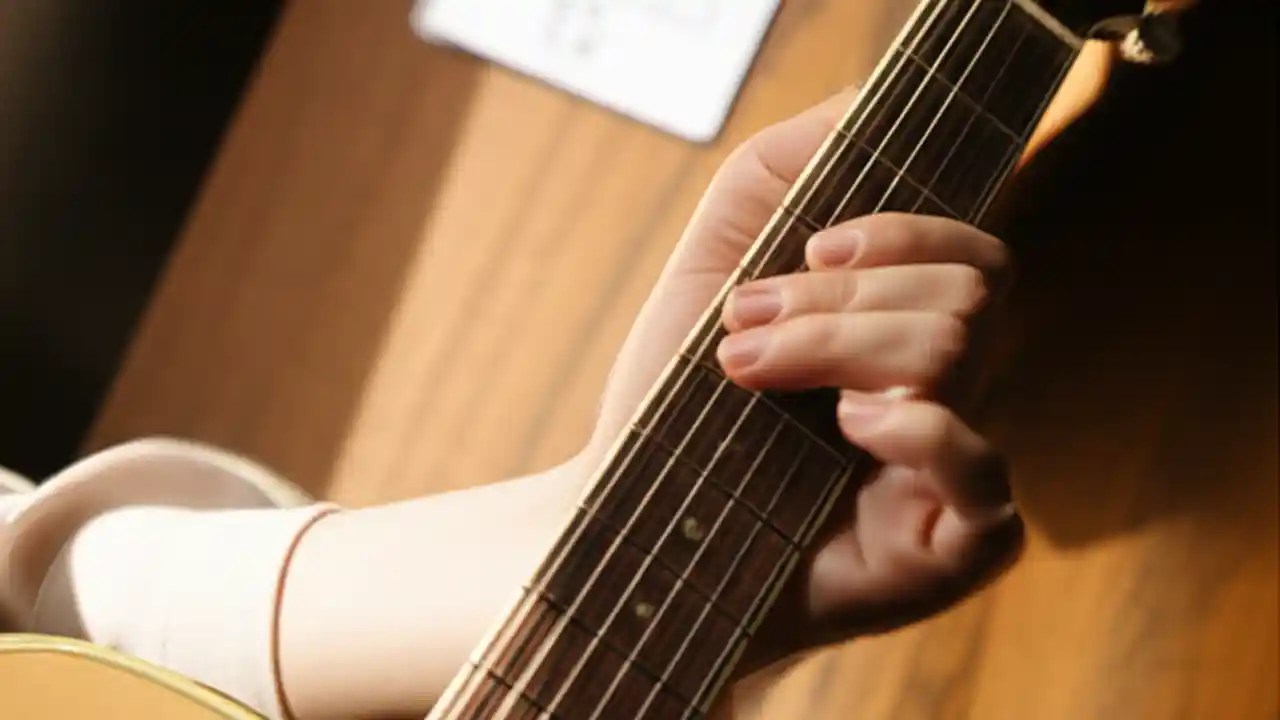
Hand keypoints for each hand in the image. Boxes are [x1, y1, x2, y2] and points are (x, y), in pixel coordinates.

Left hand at [584, 89, 1023, 682]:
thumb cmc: (675, 401)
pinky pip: (991, 478)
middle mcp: (947, 397)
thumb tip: (862, 104)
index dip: (904, 234)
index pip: (974, 255)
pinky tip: (850, 428)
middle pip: (962, 297)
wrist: (629, 512)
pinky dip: (919, 433)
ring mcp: (954, 472)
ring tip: (752, 375)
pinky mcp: (952, 547)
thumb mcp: (716, 259)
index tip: (813, 249)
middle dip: (835, 304)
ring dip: (835, 346)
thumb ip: (781, 170)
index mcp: (906, 336)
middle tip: (743, 333)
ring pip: (955, 355)